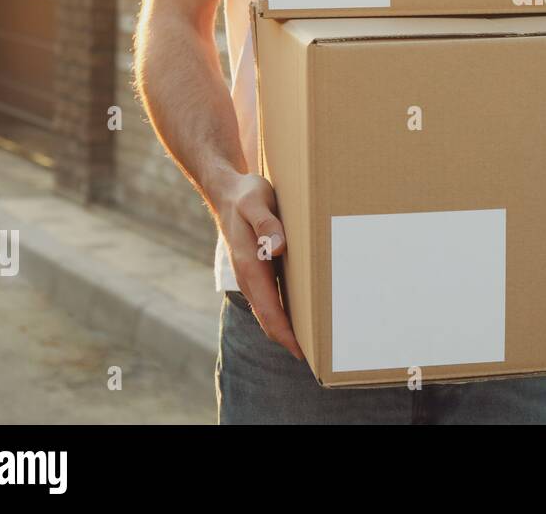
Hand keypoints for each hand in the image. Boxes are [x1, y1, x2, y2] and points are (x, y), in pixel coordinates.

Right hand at [214, 172, 303, 359]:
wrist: (228, 190)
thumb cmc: (246, 195)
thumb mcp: (256, 201)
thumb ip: (266, 222)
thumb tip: (276, 247)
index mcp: (249, 266)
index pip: (268, 309)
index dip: (284, 333)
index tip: (302, 352)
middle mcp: (249, 276)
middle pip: (269, 317)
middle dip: (288, 338)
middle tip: (317, 355)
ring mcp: (252, 274)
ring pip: (270, 309)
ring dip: (288, 327)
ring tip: (315, 340)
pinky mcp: (258, 268)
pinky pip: (272, 297)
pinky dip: (285, 311)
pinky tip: (305, 312)